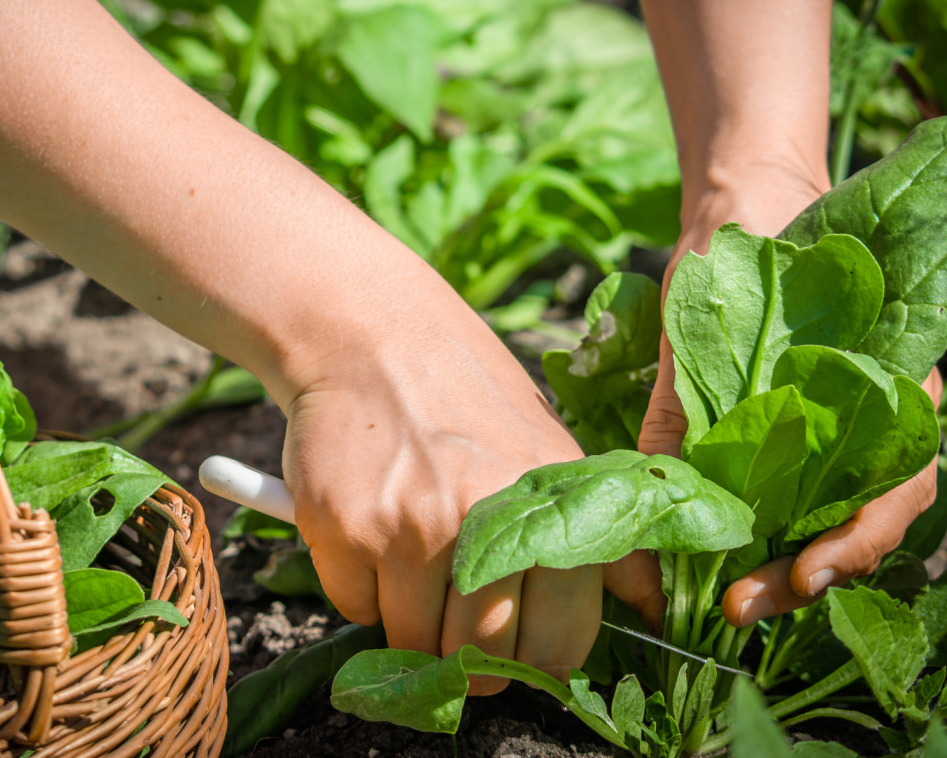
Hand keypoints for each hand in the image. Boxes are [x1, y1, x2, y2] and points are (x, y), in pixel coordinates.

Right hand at [280, 281, 602, 692]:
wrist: (368, 334)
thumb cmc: (463, 392)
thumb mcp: (549, 447)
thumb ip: (600, 531)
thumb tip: (651, 607)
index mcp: (546, 503)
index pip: (559, 639)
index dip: (538, 660)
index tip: (519, 648)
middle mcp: (480, 520)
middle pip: (483, 658)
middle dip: (472, 658)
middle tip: (458, 626)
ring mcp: (406, 527)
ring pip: (414, 643)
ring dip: (414, 625)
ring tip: (414, 571)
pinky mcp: (343, 527)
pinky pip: (355, 610)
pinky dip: (363, 594)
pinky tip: (371, 539)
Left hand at [605, 165, 940, 629]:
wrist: (746, 207)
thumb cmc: (748, 247)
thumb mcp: (708, 315)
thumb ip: (687, 394)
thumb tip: (655, 484)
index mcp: (891, 384)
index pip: (899, 486)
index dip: (857, 541)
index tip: (804, 574)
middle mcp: (877, 418)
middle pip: (866, 521)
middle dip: (808, 575)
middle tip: (741, 608)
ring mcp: (838, 430)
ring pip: (832, 519)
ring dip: (785, 567)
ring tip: (729, 600)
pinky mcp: (793, 437)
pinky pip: (794, 496)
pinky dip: (763, 533)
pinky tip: (723, 557)